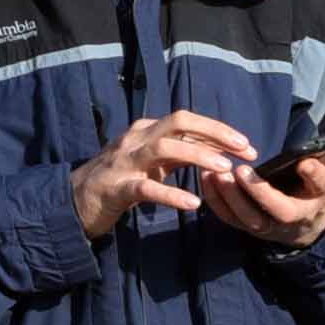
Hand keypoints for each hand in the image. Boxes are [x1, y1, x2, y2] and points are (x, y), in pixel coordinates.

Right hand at [72, 108, 256, 238]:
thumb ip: (182, 151)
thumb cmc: (121, 179)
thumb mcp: (154, 161)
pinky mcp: (117, 188)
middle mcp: (136, 139)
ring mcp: (125, 162)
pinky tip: (194, 203)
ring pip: (163, 148)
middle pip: (178, 122)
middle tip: (244, 149)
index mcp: (147, 130)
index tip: (248, 146)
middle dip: (215, 132)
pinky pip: (146, 188)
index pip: (188, 120)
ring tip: (224, 169)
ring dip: (198, 155)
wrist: (76, 200)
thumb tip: (219, 147)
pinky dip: (171, 194)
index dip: (221, 130)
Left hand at [204, 140, 324, 248]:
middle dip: (258, 192)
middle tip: (240, 171)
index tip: (304, 163)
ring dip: (230, 196)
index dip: (314, 175)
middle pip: (278, 210)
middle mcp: (294, 216)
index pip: (319, 186)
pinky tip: (207, 178)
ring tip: (216, 172)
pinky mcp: (248, 226)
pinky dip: (216, 200)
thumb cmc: (315, 191)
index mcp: (318, 198)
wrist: (304, 223)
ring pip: (248, 217)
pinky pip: (229, 217)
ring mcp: (269, 225)